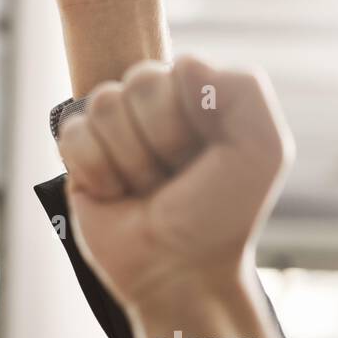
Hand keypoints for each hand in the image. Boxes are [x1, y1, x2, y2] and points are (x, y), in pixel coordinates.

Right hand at [57, 57, 293, 310]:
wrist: (180, 272)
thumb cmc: (223, 215)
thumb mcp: (263, 149)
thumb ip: (244, 89)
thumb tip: (182, 65)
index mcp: (197, 97)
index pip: (180, 68)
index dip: (192, 117)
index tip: (206, 157)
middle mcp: (154, 107)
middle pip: (139, 82)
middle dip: (161, 140)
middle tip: (174, 177)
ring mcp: (115, 129)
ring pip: (104, 105)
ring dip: (131, 160)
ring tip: (146, 189)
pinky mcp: (79, 155)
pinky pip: (74, 133)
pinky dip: (98, 170)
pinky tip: (116, 194)